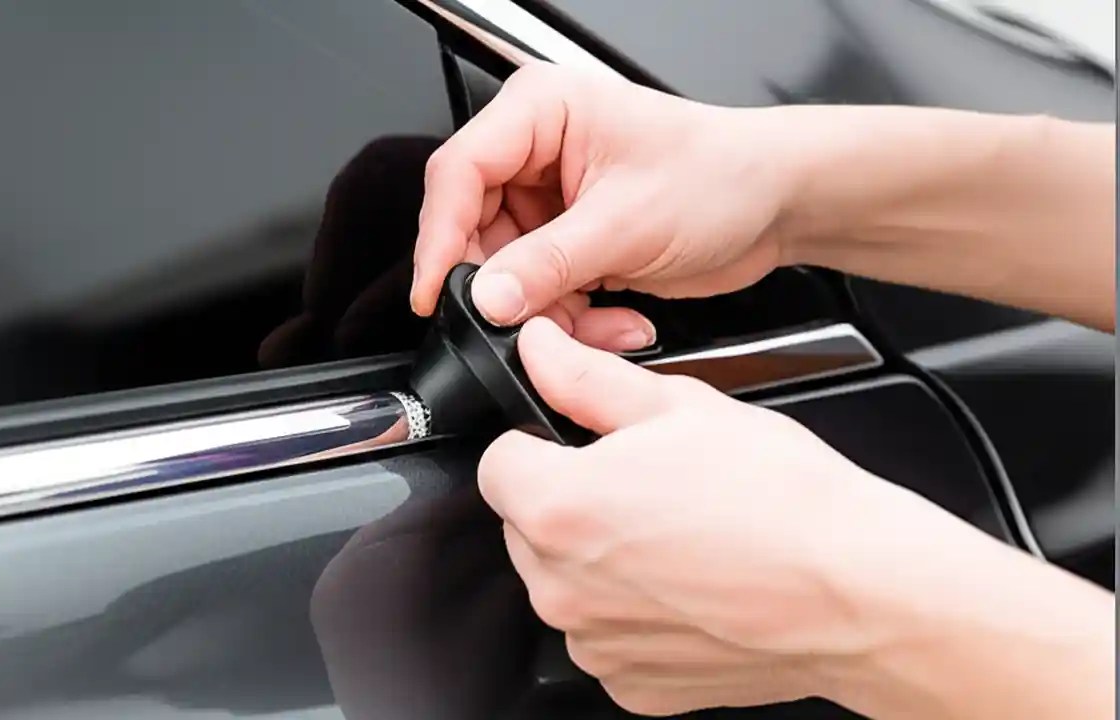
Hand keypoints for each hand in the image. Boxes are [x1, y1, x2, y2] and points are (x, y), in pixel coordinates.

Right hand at [411, 62, 800, 345]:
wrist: (778, 204)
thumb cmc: (723, 175)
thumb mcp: (627, 222)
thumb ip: (547, 264)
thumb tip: (486, 298)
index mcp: (542, 112)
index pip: (460, 172)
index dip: (440, 236)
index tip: (436, 291)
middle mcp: (538, 151)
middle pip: (473, 228)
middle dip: (503, 287)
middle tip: (524, 322)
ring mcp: (551, 200)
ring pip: (506, 272)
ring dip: (545, 311)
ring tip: (595, 320)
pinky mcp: (568, 241)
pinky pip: (539, 291)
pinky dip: (569, 317)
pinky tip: (613, 318)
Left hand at [477, 317, 1103, 717]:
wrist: (859, 592)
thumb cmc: (783, 501)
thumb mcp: (681, 407)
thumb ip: (586, 378)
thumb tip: (539, 350)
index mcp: (561, 506)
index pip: (498, 463)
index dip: (538, 443)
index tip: (580, 444)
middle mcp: (563, 585)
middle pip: (527, 525)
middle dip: (570, 500)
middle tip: (647, 486)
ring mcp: (595, 643)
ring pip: (565, 582)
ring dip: (599, 559)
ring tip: (678, 536)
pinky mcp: (631, 684)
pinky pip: (606, 636)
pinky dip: (633, 614)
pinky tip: (690, 585)